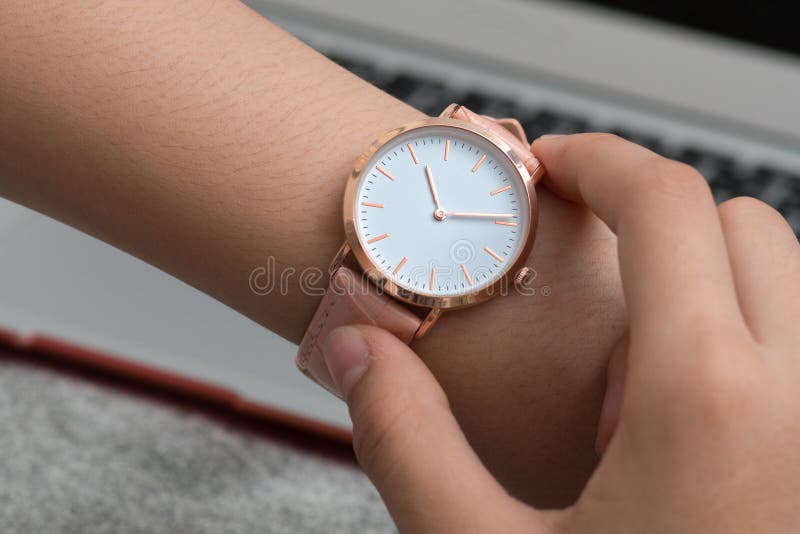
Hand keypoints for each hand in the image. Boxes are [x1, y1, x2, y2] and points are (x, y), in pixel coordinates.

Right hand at [321, 134, 799, 532]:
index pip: (668, 202)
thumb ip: (407, 443)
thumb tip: (355, 349)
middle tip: (577, 242)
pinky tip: (678, 388)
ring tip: (625, 325)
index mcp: (705, 399)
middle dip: (651, 208)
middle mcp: (795, 395)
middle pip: (737, 218)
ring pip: (786, 270)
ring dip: (704, 261)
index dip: (597, 158)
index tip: (547, 167)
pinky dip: (745, 319)